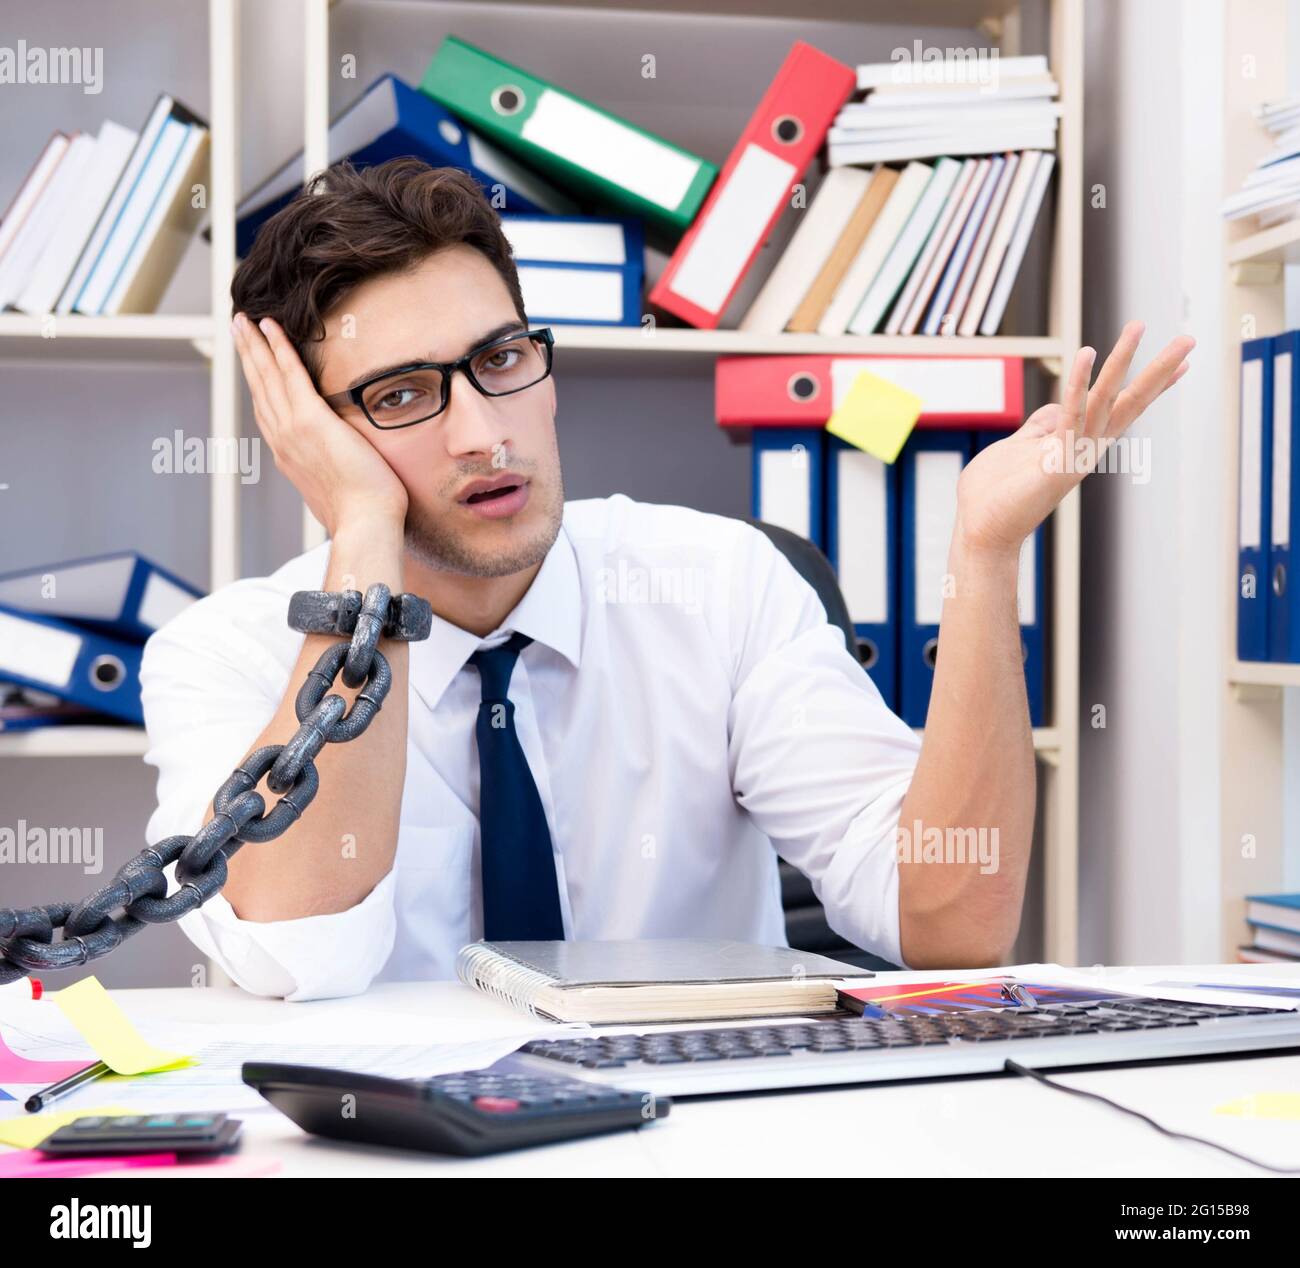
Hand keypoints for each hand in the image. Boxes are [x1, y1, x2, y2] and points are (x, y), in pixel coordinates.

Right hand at [232, 313, 408, 535]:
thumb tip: (342, 475)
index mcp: (289, 456)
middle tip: (238, 327)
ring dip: (255, 344)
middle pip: (260, 388)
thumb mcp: (338, 492)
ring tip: (245, 320)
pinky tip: (271, 327)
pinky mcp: (312, 421)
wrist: (366, 524)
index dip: (258, 382)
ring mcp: (293, 430)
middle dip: (248, 355)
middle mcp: (283, 440)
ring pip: (268, 377)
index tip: (252, 361)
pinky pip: (291, 375)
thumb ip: (332, 475)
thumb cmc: (362, 514)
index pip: (268, 410)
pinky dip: (279, 348)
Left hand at [954, 321, 1193, 558]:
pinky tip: (1088, 353)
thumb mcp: (1019, 448)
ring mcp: (1074, 456)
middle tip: (1189, 338)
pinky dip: (1079, 383)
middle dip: (1158, 370)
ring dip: (1122, 361)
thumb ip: (1039, 427)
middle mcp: (1085, 449)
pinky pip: (1070, 414)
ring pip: (1106, 400)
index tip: (1182, 362)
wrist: (982, 531)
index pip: (1121, 408)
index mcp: (1079, 444)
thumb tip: (1056, 407)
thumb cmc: (994, 495)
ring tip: (1139, 325)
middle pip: (1129, 402)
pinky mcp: (1056, 461)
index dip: (1152, 385)